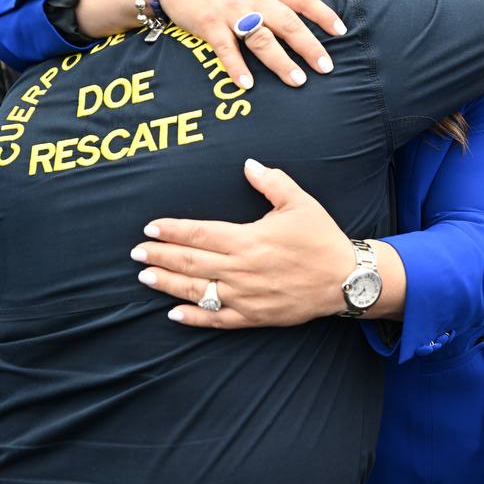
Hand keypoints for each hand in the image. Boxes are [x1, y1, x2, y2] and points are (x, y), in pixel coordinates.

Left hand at [132, 160, 353, 327]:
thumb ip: (271, 182)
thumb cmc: (322, 238)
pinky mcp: (254, 316)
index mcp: (249, 239)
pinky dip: (193, 318)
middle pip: (191, 261)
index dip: (172, 230)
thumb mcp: (300, 202)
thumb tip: (248, 164)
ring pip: (197, 290)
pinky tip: (173, 313)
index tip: (151, 227)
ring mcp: (246, 296)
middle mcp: (241, 269)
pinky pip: (217, 319)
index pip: (200, 233)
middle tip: (136, 251)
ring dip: (168, 283)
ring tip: (145, 276)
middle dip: (160, 255)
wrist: (346, 279)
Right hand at [159, 0, 344, 89]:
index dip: (324, 14)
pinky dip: (236, 68)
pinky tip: (247, 86)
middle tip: (326, 67)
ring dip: (280, 61)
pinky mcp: (209, 25)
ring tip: (298, 81)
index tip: (341, 31)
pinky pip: (226, 49)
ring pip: (261, 38)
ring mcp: (231, 11)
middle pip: (288, 23)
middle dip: (309, 46)